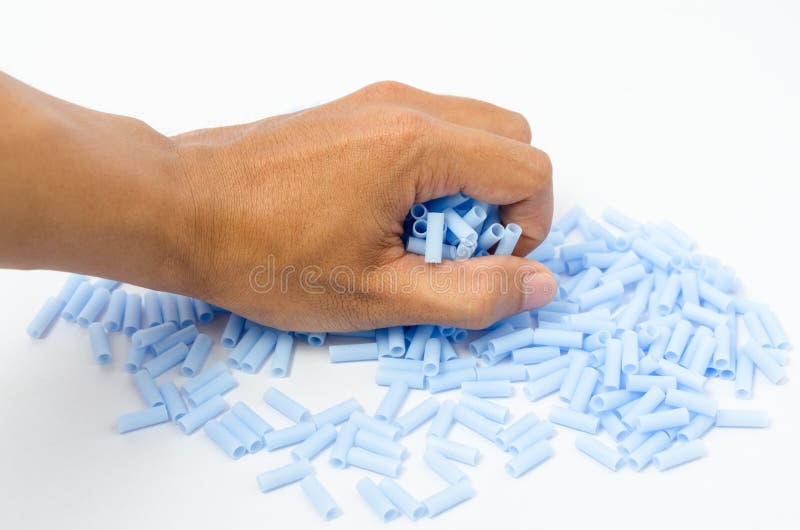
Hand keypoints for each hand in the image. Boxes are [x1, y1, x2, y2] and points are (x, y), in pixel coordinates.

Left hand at [172, 82, 555, 330]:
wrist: (178, 208)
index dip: (526, 229)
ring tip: (413, 236)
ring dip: (468, 187)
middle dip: (504, 201)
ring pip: (470, 131)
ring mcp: (376, 102)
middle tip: (453, 250)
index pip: (530, 171)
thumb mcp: (377, 294)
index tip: (481, 266)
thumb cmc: (264, 255)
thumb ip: (469, 293)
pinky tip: (382, 215)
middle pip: (510, 139)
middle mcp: (405, 106)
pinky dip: (433, 173)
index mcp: (419, 145)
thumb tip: (538, 284)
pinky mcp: (353, 111)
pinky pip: (427, 130)